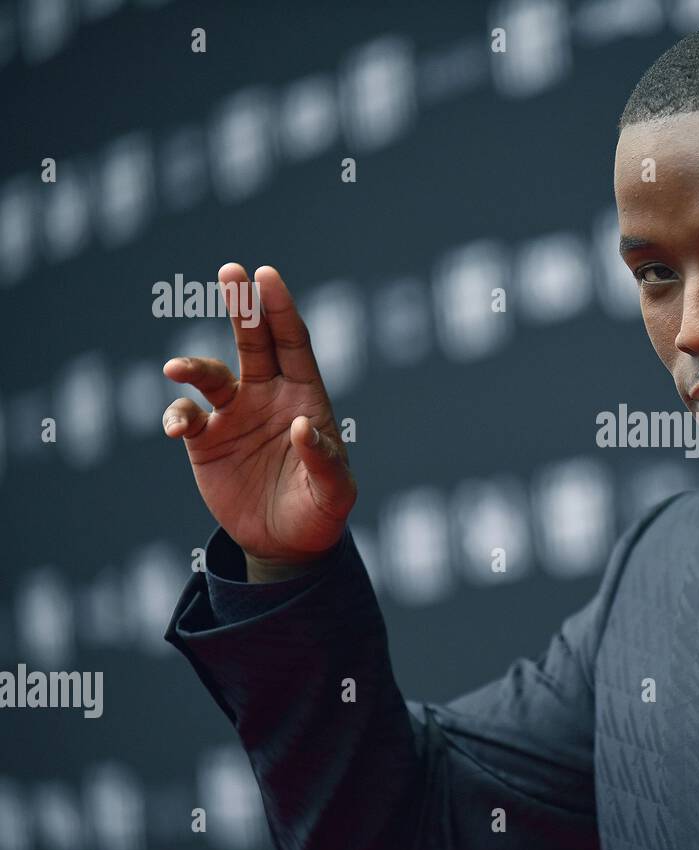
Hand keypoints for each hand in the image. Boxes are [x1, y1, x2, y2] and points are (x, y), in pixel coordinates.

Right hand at [162, 263, 355, 572]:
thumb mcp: (335, 491)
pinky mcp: (206, 441)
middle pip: (254, 341)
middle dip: (243, 306)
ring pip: (211, 375)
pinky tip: (177, 428)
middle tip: (231, 271)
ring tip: (178, 369)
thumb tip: (303, 426)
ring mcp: (234, 414)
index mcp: (304, 396)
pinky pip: (185, 417)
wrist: (286, 542)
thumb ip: (325, 460)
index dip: (281, 309)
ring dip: (194, 366)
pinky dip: (177, 416)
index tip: (267, 277)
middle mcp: (268, 395)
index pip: (292, 343)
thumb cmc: (321, 510)